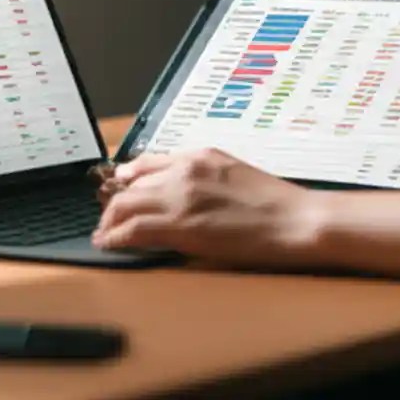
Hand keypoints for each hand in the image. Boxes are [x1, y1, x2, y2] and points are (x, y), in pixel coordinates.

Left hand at [91, 148, 322, 266]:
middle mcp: (184, 170)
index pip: (147, 162)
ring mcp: (181, 197)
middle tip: (106, 218)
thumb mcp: (235, 175)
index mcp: (199, 156)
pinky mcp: (181, 225)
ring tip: (103, 234)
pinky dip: (115, 237)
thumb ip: (205, 179)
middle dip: (113, 203)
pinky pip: (133, 229)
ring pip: (125, 205)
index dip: (126, 178)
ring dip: (109, 221)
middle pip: (130, 185)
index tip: (118, 189)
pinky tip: (108, 244)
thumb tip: (183, 194)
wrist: (296, 220)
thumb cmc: (277, 205)